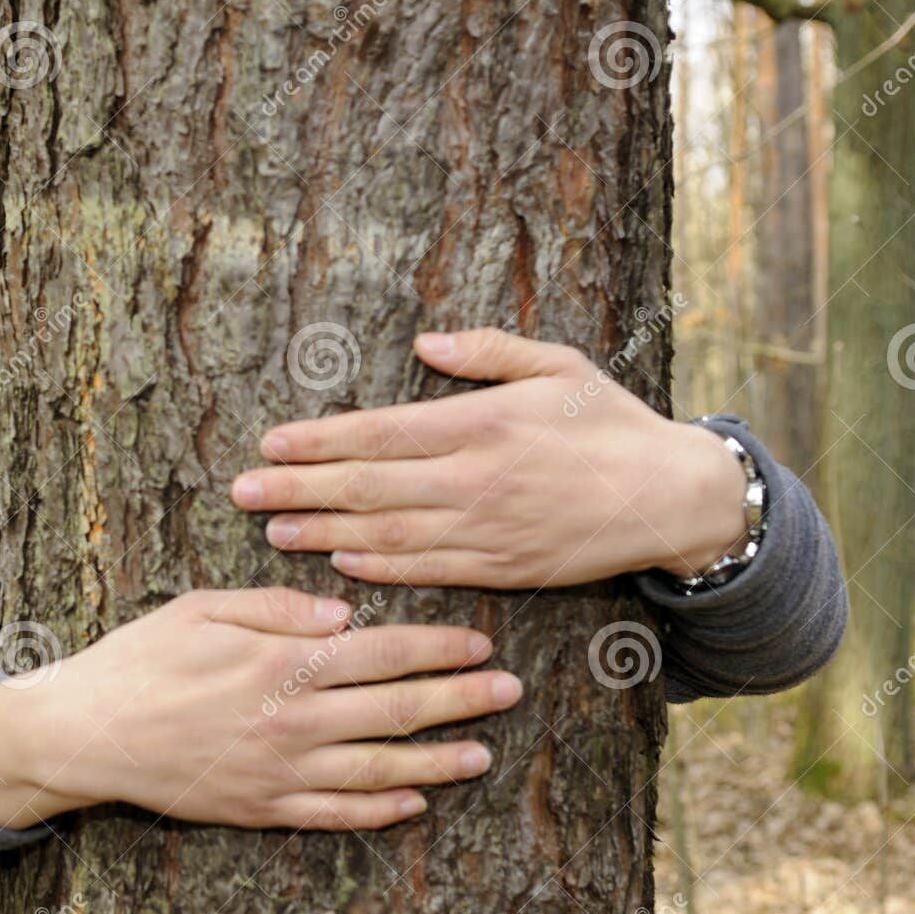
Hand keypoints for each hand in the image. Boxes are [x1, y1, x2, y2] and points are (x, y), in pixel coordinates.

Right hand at [0, 587, 520, 831]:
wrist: (85, 734)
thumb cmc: (140, 659)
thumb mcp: (201, 607)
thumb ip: (275, 605)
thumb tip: (342, 613)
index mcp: (282, 661)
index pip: (383, 651)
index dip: (438, 647)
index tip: (479, 642)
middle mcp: (293, 720)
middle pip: (396, 710)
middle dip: (461, 699)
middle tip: (510, 691)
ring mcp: (280, 771)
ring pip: (379, 771)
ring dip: (438, 761)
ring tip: (483, 753)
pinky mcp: (261, 808)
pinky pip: (335, 815)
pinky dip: (381, 812)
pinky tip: (416, 803)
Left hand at [229, 328, 750, 588]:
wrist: (672, 497)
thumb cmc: (612, 422)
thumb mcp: (559, 364)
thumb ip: (487, 352)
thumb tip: (424, 343)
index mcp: (483, 423)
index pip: (379, 433)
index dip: (318, 440)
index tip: (271, 442)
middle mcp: (476, 479)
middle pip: (366, 486)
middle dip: (297, 487)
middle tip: (242, 490)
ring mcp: (487, 530)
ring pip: (385, 534)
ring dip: (322, 532)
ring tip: (273, 528)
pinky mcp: (501, 569)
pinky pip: (425, 570)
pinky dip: (377, 566)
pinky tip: (338, 560)